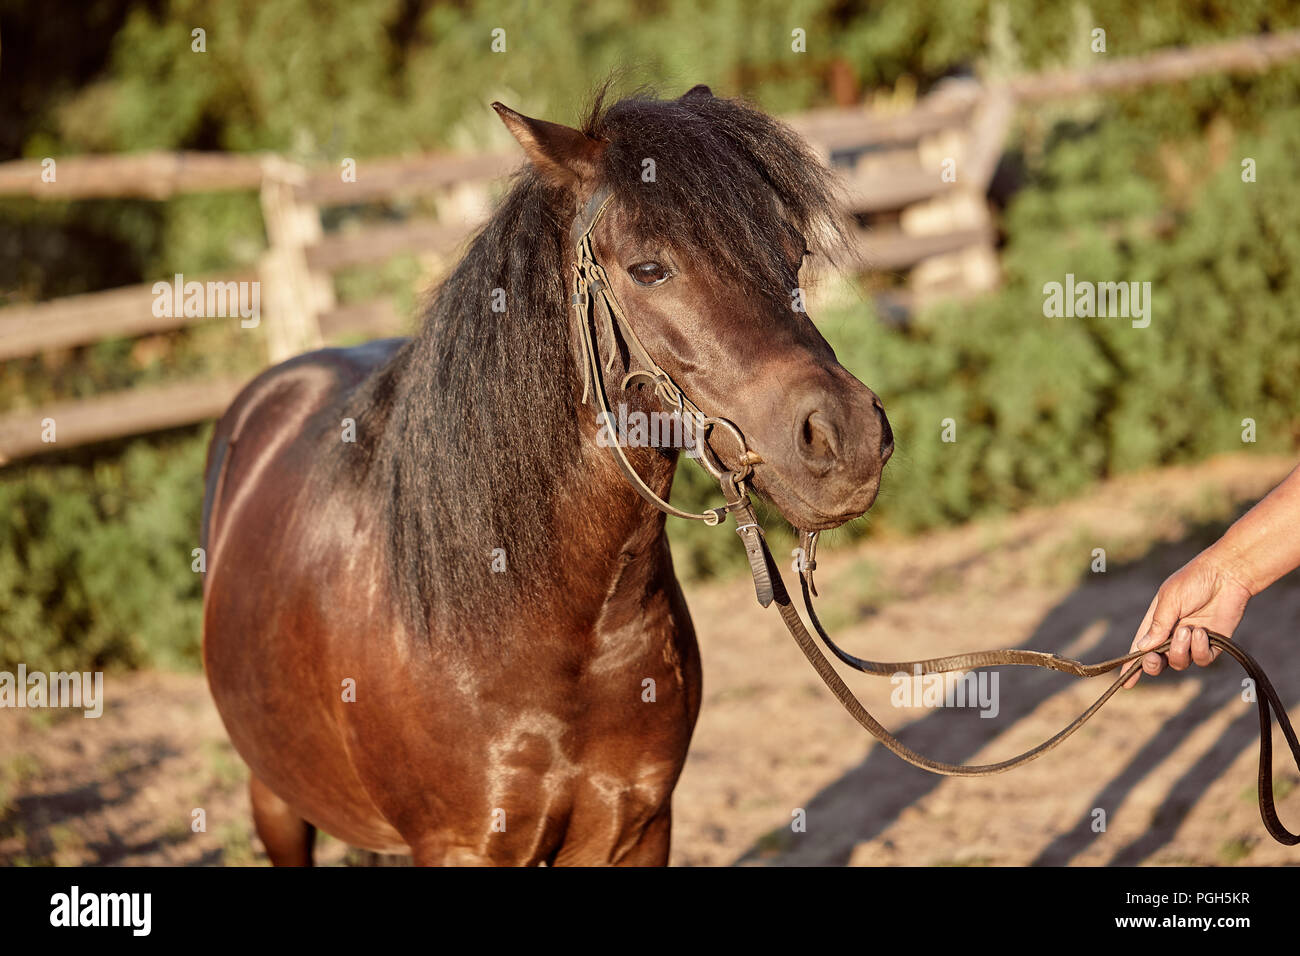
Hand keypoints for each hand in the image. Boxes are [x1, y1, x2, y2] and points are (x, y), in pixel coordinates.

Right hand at [1124, 551, 1251, 687]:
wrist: (1227, 575)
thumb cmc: (1193, 581)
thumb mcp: (1169, 599)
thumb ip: (1157, 625)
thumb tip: (1142, 648)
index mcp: (1156, 622)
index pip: (1140, 647)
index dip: (1132, 665)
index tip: (1125, 682)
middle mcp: (1172, 634)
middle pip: (1158, 661)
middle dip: (1153, 664)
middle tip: (1155, 658)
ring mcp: (1192, 641)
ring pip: (1180, 662)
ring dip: (1180, 650)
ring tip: (1188, 630)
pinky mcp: (1213, 644)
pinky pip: (1202, 659)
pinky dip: (1200, 649)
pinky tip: (1203, 632)